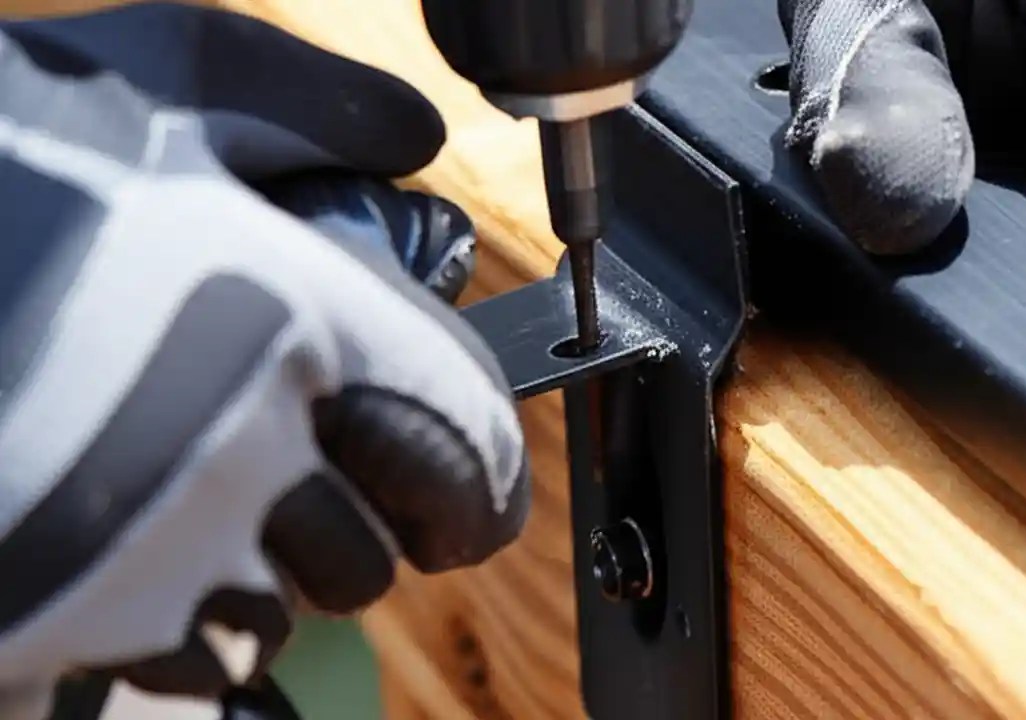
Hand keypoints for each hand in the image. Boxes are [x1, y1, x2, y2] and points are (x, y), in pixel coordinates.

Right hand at [0, 4, 528, 716]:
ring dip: (256, 575)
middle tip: (297, 477)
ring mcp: (142, 553)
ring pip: (268, 621)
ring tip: (191, 497)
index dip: (477, 487)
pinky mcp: (57, 622)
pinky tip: (124, 548)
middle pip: (366, 560)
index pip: (466, 457)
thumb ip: (316, 106)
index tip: (462, 501)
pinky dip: (168, 624)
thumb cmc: (2, 166)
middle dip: (349, 527)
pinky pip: (169, 665)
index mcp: (297, 325)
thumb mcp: (164, 83)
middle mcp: (240, 454)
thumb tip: (417, 139)